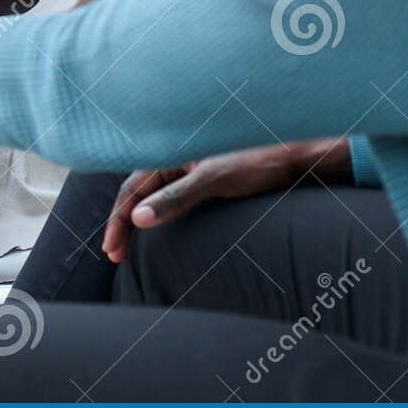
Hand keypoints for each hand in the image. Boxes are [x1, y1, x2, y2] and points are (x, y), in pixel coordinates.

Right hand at [100, 138, 350, 261]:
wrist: (296, 158)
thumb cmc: (258, 162)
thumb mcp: (214, 180)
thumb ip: (175, 198)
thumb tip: (137, 219)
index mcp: (172, 152)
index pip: (132, 188)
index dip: (118, 220)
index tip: (112, 250)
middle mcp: (176, 157)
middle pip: (137, 191)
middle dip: (122, 223)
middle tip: (114, 255)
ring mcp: (189, 167)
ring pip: (151, 194)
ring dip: (136, 220)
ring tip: (126, 246)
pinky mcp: (204, 177)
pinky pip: (168, 196)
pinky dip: (155, 214)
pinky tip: (154, 226)